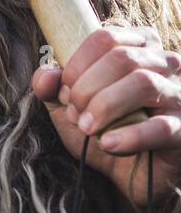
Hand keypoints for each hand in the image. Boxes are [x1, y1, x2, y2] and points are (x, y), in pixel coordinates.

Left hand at [32, 25, 180, 207]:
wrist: (131, 174)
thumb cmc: (104, 128)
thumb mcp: (69, 106)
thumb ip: (52, 87)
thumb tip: (46, 76)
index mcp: (138, 47)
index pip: (105, 38)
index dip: (77, 65)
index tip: (66, 92)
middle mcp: (165, 63)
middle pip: (122, 58)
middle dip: (88, 88)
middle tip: (75, 114)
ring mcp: (178, 94)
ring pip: (144, 83)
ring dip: (105, 106)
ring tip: (88, 129)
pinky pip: (162, 127)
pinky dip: (131, 136)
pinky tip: (109, 144)